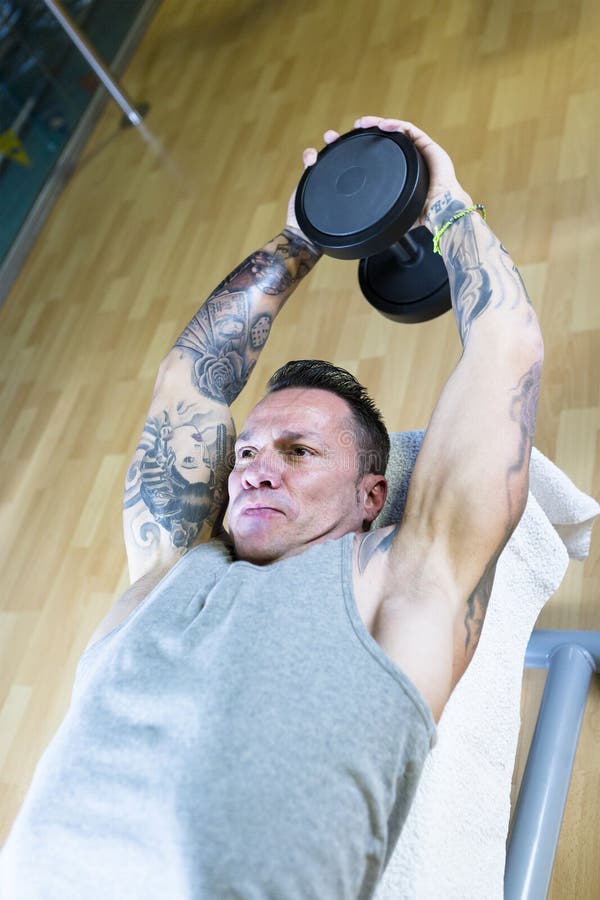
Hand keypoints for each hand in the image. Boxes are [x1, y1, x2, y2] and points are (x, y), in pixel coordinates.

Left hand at [292, 116, 472, 234]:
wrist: (442, 212)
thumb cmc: (421, 215)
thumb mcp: (390, 211)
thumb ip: (378, 210)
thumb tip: (357, 222)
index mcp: (394, 174)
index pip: (371, 157)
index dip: (353, 151)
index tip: (335, 147)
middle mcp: (404, 160)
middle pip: (379, 141)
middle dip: (360, 135)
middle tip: (339, 135)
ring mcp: (415, 151)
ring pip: (393, 131)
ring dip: (376, 124)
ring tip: (360, 124)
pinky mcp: (427, 146)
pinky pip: (409, 130)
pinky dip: (395, 126)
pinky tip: (383, 124)